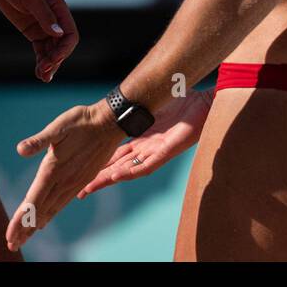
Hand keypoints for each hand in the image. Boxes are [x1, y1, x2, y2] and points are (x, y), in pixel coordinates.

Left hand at [0, 0, 78, 81]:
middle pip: (62, 46)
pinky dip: (41, 61)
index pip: (71, 35)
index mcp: (59, 10)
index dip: (64, 50)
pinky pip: (41, 50)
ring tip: (42, 77)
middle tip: (44, 72)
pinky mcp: (33, 32)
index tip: (52, 60)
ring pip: (52, 50)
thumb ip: (44, 15)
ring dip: (49, 64)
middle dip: (55, 60)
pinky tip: (38, 72)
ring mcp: (44, 27)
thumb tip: (58, 33)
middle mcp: (55, 20)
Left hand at [5, 99, 123, 251]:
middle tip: (12, 245)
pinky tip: (45, 219)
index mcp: (53, 169)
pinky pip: (62, 203)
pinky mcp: (81, 180)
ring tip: (24, 238)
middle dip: (25, 230)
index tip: (9, 236)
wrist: (109, 122)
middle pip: (40, 211)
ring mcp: (74, 182)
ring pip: (52, 209)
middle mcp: (63, 181)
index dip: (20, 220)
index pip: (32, 201)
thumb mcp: (59, 127)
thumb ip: (39, 140)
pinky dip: (51, 214)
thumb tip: (20, 149)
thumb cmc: (82, 121)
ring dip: (36, 225)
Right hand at [77, 90, 212, 197]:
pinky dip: (131, 171)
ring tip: (90, 187)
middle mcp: (148, 148)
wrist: (206, 99)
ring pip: (130, 169)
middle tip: (79, 191)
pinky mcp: (169, 150)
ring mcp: (158, 151)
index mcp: (143, 138)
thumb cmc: (184, 100)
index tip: (82, 173)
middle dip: (99, 178)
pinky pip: (147, 164)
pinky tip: (116, 176)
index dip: (100, 165)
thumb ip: (136, 103)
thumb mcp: (152, 102)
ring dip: (110, 178)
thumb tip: (119, 95)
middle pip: (119, 167)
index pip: (116, 156)